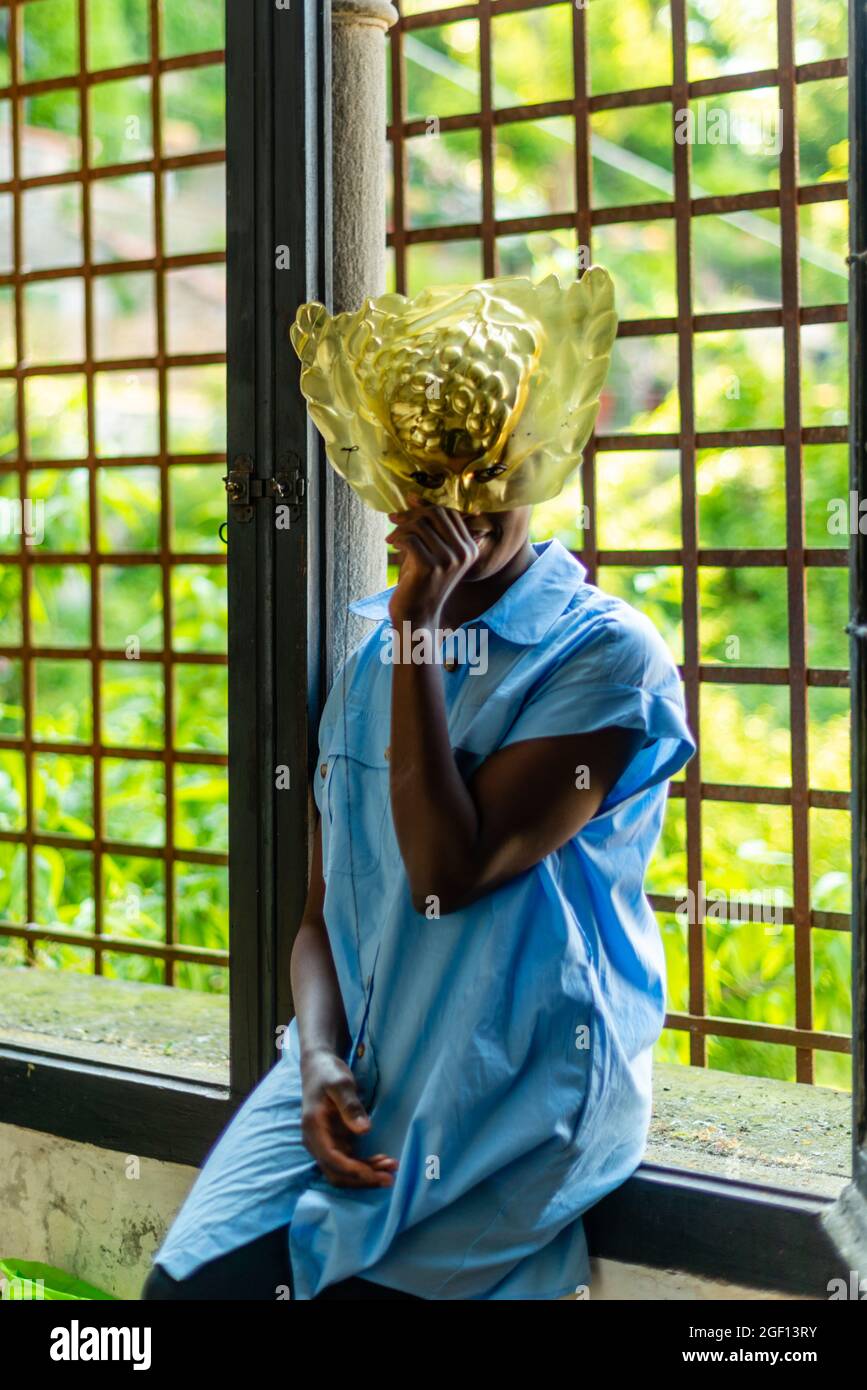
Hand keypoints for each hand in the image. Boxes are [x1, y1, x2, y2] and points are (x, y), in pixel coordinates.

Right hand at [299, 1048, 396, 1188]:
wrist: (319, 1067)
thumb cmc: (329, 1073)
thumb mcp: (341, 1084)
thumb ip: (350, 1106)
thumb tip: (365, 1130)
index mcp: (313, 1129)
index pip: (332, 1159)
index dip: (354, 1170)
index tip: (377, 1174)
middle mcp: (316, 1142)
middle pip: (337, 1173)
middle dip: (363, 1178)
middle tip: (390, 1177)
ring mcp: (325, 1144)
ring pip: (344, 1172)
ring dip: (366, 1175)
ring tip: (392, 1169)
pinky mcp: (335, 1143)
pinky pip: (349, 1162)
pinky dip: (365, 1166)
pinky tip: (383, 1161)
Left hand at [386, 495, 478, 627]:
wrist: (417, 617)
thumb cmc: (422, 583)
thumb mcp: (433, 552)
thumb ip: (430, 528)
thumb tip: (414, 496)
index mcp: (470, 547)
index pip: (449, 512)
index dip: (426, 505)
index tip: (407, 505)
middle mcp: (464, 552)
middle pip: (437, 513)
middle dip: (412, 513)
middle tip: (394, 519)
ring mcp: (449, 560)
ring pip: (421, 525)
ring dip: (401, 527)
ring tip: (392, 538)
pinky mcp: (431, 567)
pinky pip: (410, 538)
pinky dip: (397, 538)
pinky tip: (392, 546)